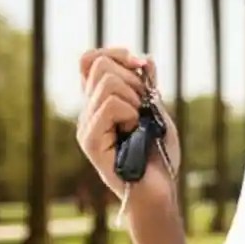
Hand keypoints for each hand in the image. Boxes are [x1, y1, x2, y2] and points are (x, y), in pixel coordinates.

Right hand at [76, 48, 181, 204]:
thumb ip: (147, 85)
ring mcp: (86, 125)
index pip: (90, 60)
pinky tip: (133, 134)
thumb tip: (144, 59)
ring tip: (137, 124)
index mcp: (99, 101)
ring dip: (135, 99)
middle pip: (100, 64)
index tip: (139, 65)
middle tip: (142, 107)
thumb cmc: (158, 154)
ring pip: (108, 82)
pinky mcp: (89, 140)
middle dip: (132, 79)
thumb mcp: (156, 110)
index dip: (114, 54)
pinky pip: (112, 105)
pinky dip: (132, 114)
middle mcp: (87, 111)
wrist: (159, 189)